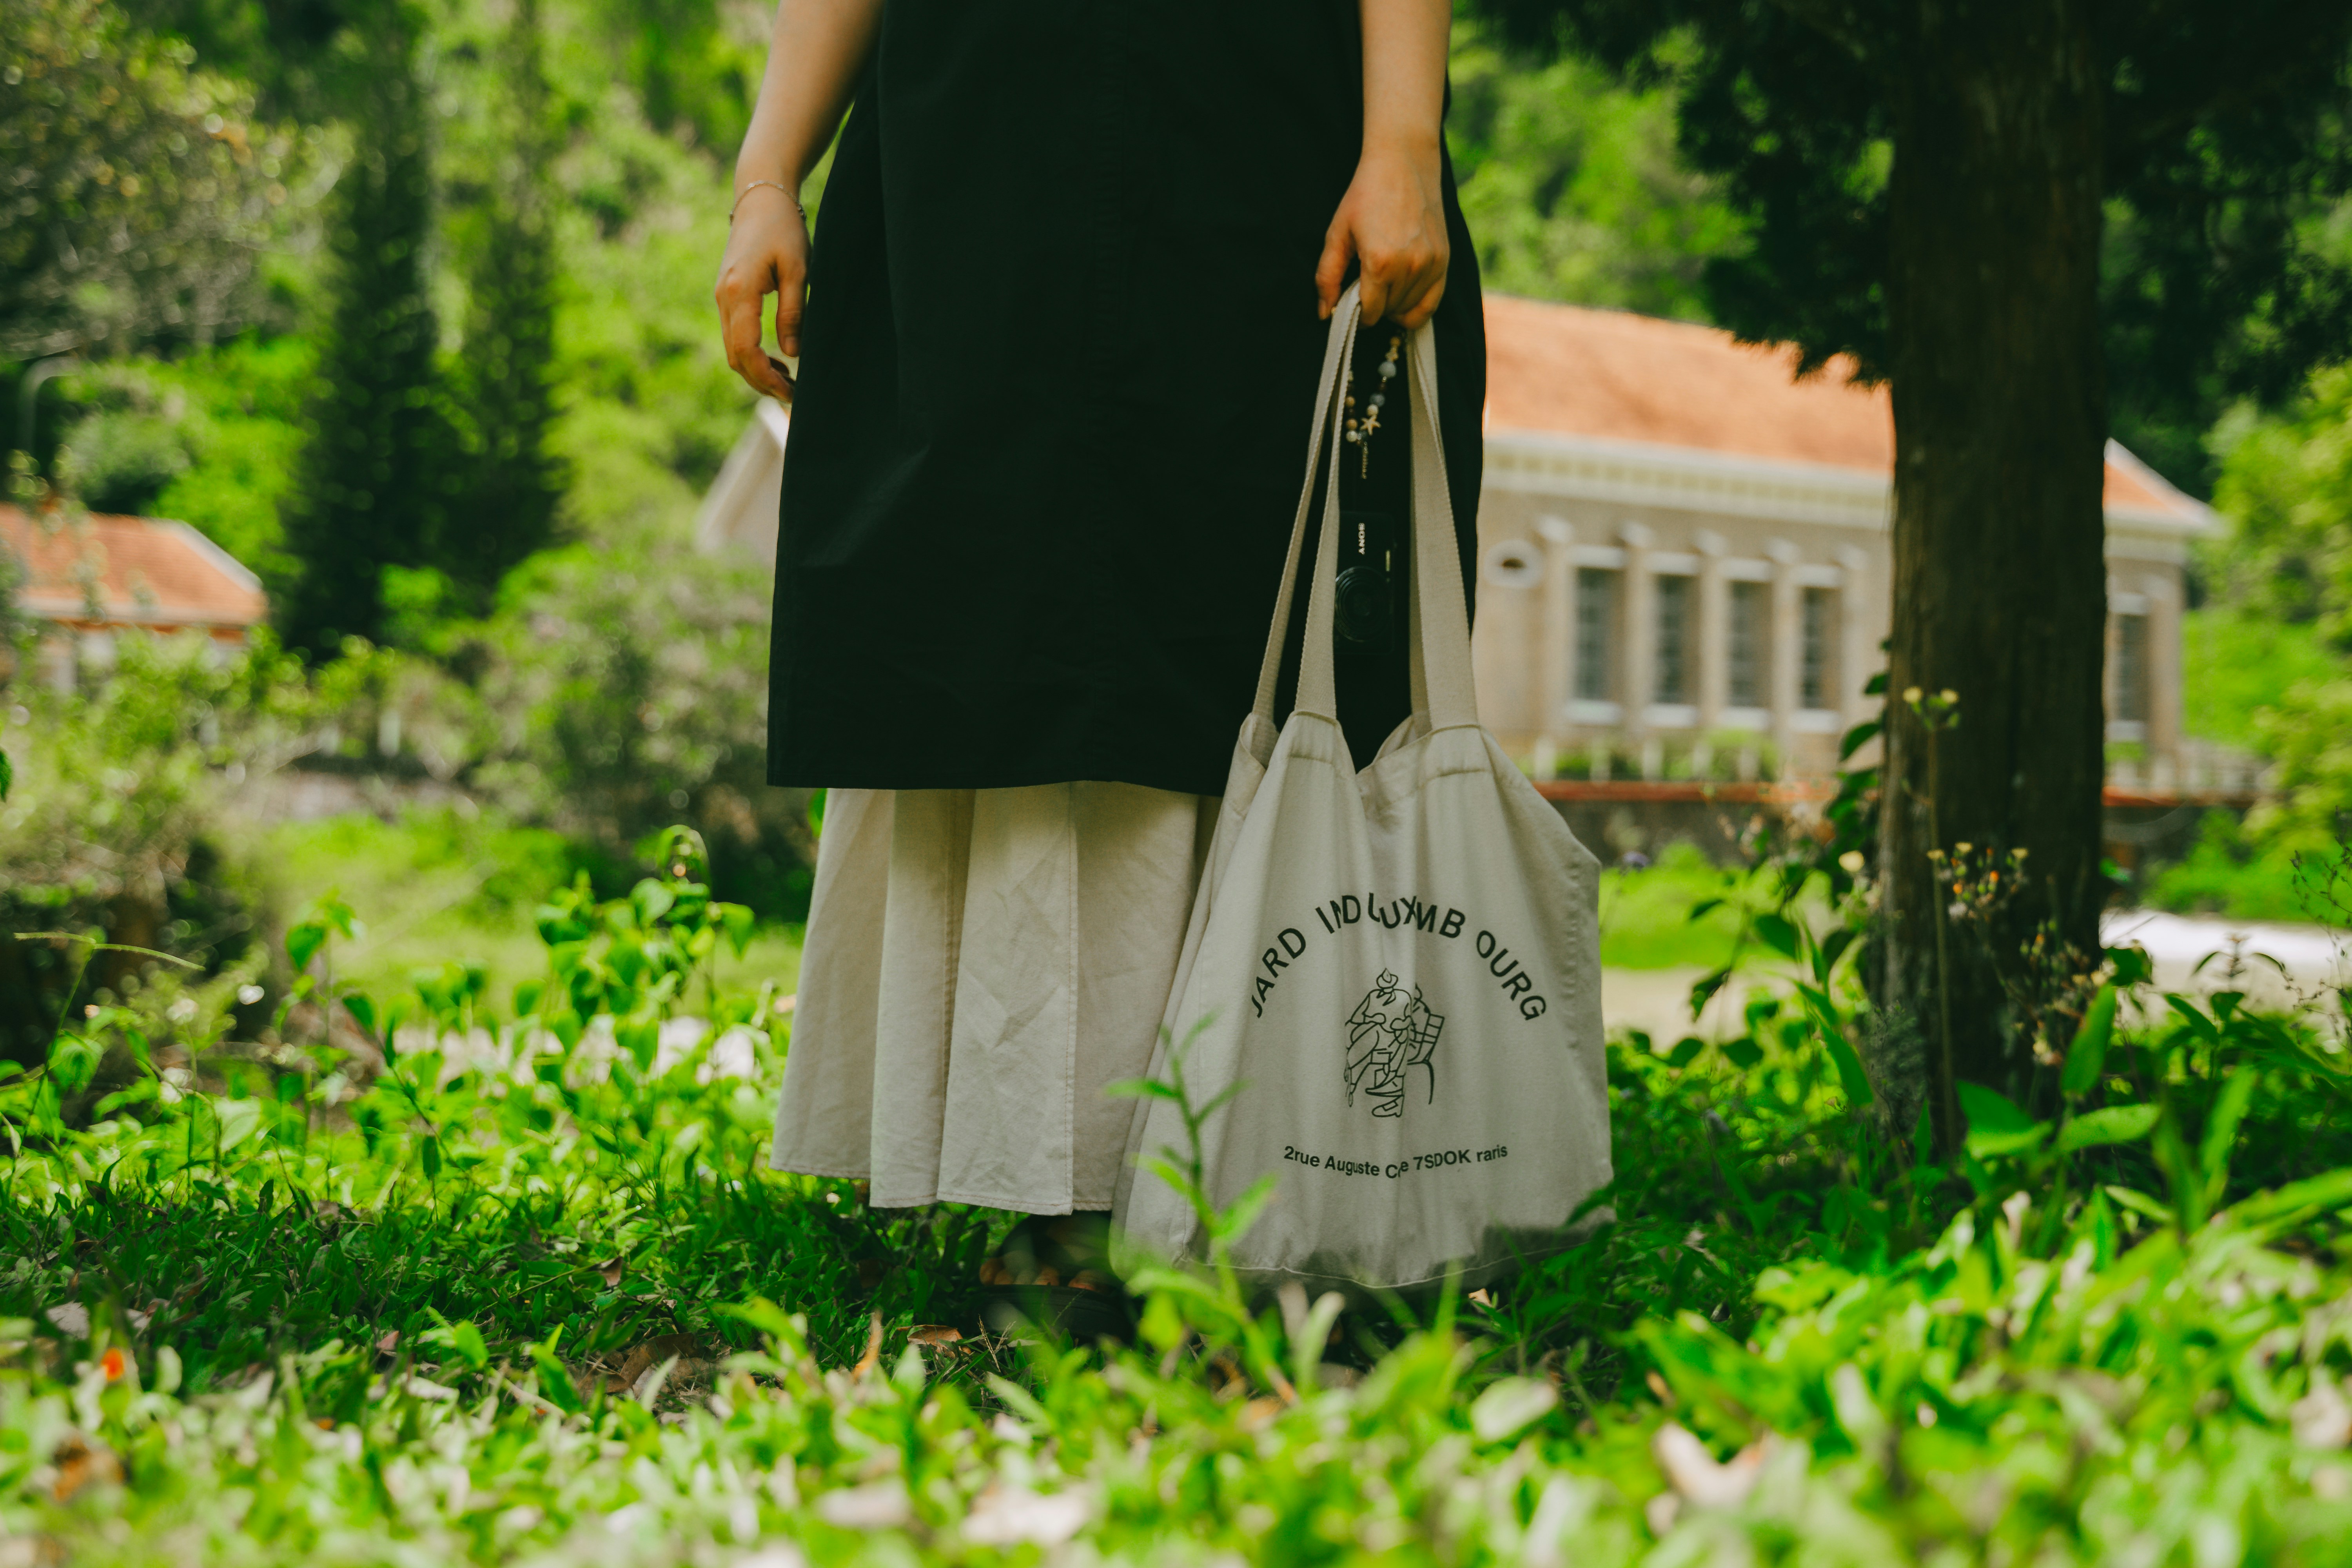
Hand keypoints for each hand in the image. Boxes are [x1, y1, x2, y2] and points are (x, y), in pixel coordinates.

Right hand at [715, 184, 806, 400]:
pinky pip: (734, 335)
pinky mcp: (726, 295)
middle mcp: (723, 297)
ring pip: (732, 349)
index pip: (746, 349)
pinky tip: (777, 361)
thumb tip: (791, 354)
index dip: (767, 377)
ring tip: (788, 382)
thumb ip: (793, 312)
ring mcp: (721, 297)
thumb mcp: (798, 270)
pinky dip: (752, 354)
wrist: (760, 199)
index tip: (792, 392)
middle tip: (793, 396)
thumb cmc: (784, 229)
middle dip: (761, 381)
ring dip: (756, 371)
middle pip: (735, 356)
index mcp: (739, 291)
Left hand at [1314, 143, 1448, 327]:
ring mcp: (1431, 264)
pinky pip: (1432, 303)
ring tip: (1382, 286)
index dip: (1357, 316)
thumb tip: (1325, 314)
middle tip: (1365, 290)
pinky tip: (1403, 295)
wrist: (1403, 162)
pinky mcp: (1444, 260)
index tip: (1351, 306)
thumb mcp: (1337, 233)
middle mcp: (1410, 267)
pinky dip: (1416, 307)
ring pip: (1410, 311)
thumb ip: (1327, 277)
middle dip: (1374, 309)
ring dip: (1394, 307)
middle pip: (1389, 313)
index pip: (1370, 313)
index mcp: (1380, 263)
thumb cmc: (1366, 195)